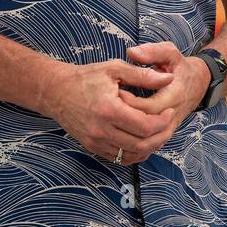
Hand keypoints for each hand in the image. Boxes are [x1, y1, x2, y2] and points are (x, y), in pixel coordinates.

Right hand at [40, 59, 175, 165]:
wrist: (56, 91)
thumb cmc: (86, 77)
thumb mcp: (115, 69)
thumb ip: (143, 75)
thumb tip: (169, 78)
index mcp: (109, 110)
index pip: (145, 126)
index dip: (163, 122)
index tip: (170, 111)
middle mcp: (101, 130)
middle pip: (142, 144)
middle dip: (162, 136)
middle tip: (169, 123)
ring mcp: (96, 142)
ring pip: (132, 154)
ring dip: (151, 146)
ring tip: (160, 131)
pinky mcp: (93, 147)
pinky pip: (120, 158)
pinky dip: (136, 152)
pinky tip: (143, 140)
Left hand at [119, 42, 211, 139]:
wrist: (198, 84)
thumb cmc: (181, 67)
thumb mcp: (170, 53)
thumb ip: (152, 51)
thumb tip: (132, 53)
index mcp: (175, 94)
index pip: (149, 107)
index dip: (129, 103)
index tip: (116, 93)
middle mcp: (174, 114)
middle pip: (146, 128)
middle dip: (125, 120)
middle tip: (109, 109)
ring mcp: (170, 126)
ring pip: (148, 142)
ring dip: (128, 136)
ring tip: (112, 123)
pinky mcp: (165, 133)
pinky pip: (150, 147)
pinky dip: (134, 145)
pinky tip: (120, 136)